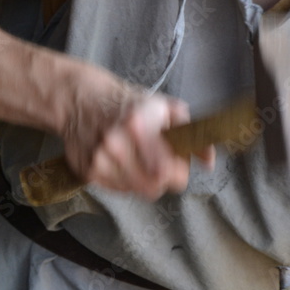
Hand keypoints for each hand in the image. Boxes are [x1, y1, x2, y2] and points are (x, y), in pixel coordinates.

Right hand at [60, 65, 212, 199]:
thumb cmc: (129, 103)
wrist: (81, 99)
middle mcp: (117, 143)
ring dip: (142, 180)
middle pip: (153, 187)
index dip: (178, 172)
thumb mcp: (166, 108)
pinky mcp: (88, 171)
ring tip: (136, 158)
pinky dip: (124, 180)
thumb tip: (208, 163)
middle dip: (161, 178)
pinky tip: (121, 162)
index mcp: (140, 124)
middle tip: (157, 162)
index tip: (176, 163)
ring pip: (136, 191)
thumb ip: (192, 134)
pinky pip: (118, 190)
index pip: (169, 172)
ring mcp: (100, 159)